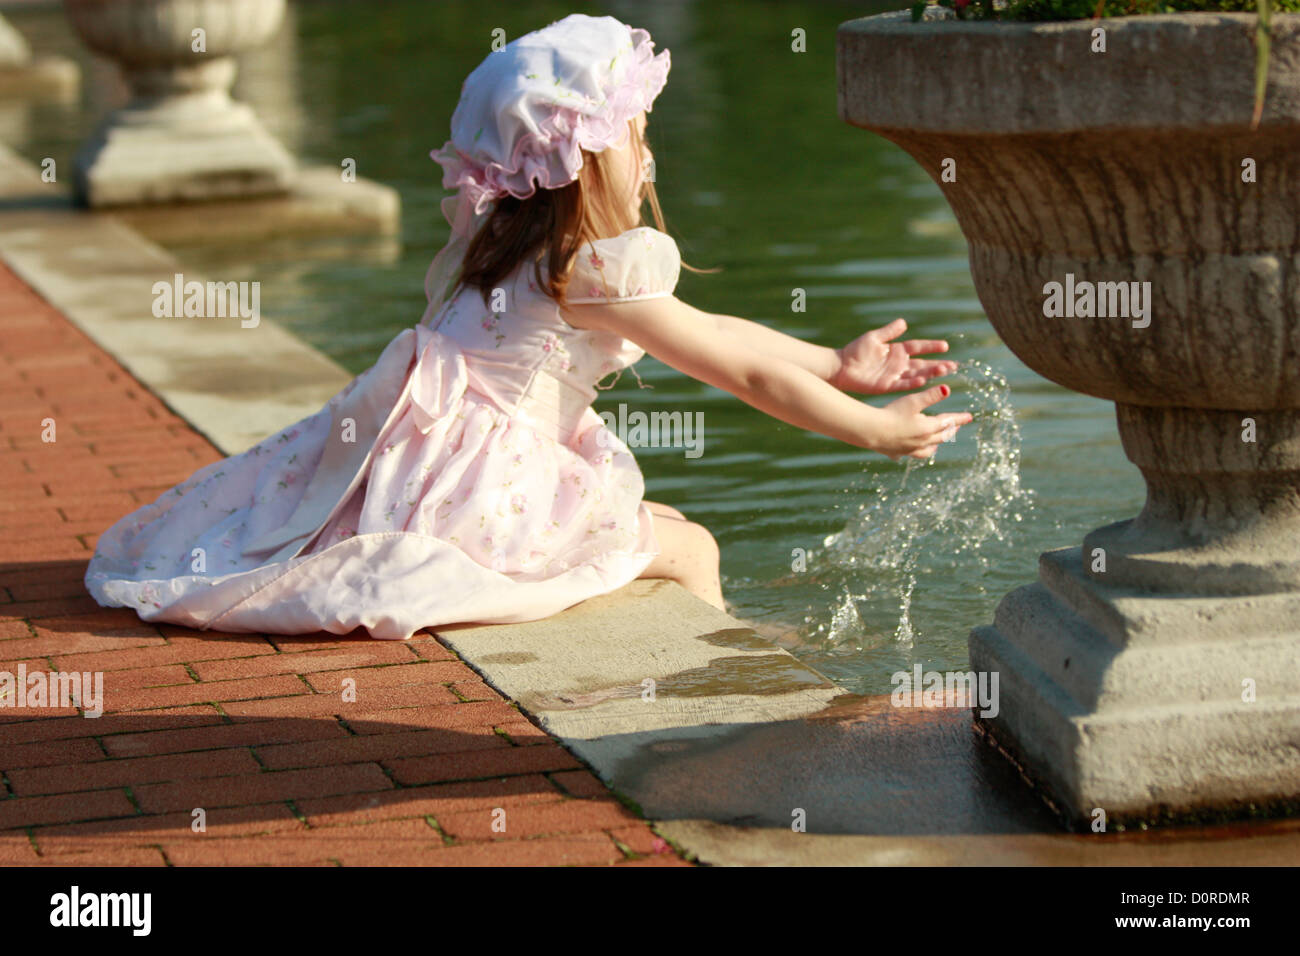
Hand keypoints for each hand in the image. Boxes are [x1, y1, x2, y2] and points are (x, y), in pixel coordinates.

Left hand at [832, 318, 957, 394]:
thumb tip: (904, 322)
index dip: (931, 346)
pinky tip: (924, 380)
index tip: (945, 346)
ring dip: (931, 373)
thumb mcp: (874, 337)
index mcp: (897, 350)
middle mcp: (899, 364)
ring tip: (945, 371)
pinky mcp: (887, 386)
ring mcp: (894, 375)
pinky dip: (913, 382)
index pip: (919, 347)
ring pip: (917, 374)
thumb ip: (889, 331)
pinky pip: (903, 384)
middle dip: (938, 364)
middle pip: (922, 363)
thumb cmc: (855, 351)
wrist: (841, 367)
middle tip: (954, 365)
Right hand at [874, 384, 972, 460]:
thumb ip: (931, 396)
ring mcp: (909, 449)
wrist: (870, 431)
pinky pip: (908, 455)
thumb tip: (948, 389)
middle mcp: (921, 442)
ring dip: (934, 445)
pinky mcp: (896, 453)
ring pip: (927, 450)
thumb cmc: (891, 413)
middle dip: (950, 431)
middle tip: (957, 427)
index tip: (970, 417)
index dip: (960, 418)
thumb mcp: (913, 401)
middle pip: (941, 437)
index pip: (948, 422)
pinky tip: (907, 452)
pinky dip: (912, 452)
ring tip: (936, 444)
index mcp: (928, 428)